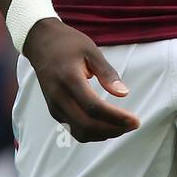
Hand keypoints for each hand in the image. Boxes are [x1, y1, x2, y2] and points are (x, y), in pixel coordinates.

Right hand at [22, 19, 140, 142]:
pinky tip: (108, 124)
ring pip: (80, 132)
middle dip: (113, 130)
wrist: (41, 43)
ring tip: (123, 126)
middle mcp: (59, 96)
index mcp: (69, 79)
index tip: (135, 120)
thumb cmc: (68, 43)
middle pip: (87, 125)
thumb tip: (124, 93)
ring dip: (103, 134)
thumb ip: (107, 73)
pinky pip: (74, 128)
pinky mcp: (54, 110)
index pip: (94, 107)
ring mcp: (54, 106)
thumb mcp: (91, 51)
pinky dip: (93, 132)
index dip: (116, 117)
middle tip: (133, 125)